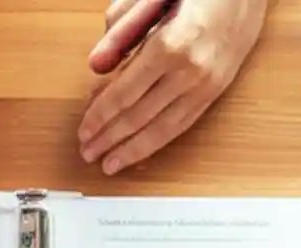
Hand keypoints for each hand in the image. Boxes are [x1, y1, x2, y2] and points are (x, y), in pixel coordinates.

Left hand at [79, 0, 267, 174]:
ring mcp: (207, 84)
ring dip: (133, 149)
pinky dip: (159, 141)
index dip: (100, 116)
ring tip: (110, 163)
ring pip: (163, 128)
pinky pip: (183, 123)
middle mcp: (191, 71)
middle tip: (88, 152)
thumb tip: (96, 66)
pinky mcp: (216, 91)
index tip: (84, 130)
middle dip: (110, 138)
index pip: (124, 93)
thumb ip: (121, 32)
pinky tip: (141, 150)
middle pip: (140, 116)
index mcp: (171, 45)